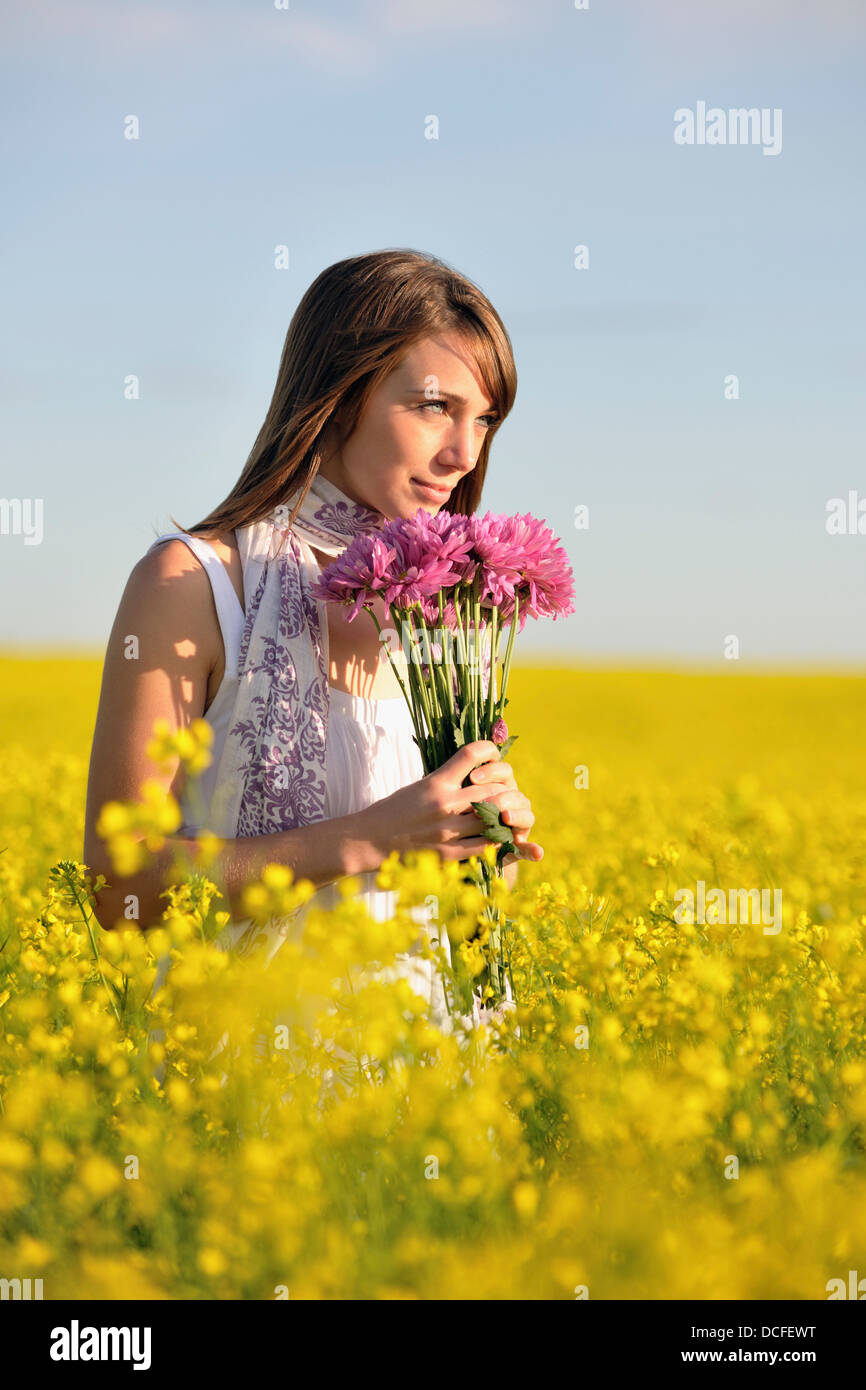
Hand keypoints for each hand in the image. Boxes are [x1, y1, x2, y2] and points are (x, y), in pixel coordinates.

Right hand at [363, 740, 539, 862]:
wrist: (368, 840)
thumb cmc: (392, 810)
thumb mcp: (418, 786)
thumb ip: (445, 780)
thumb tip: (472, 771)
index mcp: (435, 782)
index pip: (470, 755)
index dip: (488, 750)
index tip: (494, 752)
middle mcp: (445, 804)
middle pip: (492, 790)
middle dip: (503, 791)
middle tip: (505, 793)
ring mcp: (448, 831)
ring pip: (492, 819)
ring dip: (502, 817)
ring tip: (504, 816)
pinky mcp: (448, 854)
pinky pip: (484, 846)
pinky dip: (494, 840)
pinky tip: (495, 837)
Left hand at [464, 754, 543, 863]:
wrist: (460, 843)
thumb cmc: (454, 814)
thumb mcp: (456, 796)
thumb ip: (463, 782)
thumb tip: (469, 775)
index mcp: (499, 785)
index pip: (503, 771)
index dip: (491, 772)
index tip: (473, 778)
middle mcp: (512, 802)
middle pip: (514, 793)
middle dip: (498, 798)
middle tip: (480, 806)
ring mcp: (518, 823)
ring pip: (525, 815)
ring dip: (517, 816)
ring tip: (505, 818)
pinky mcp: (518, 845)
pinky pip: (528, 848)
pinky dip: (533, 850)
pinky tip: (537, 853)